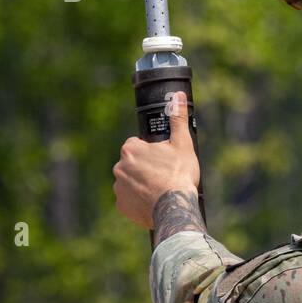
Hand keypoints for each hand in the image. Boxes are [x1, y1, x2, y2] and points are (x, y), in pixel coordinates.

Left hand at [113, 93, 200, 228]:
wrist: (175, 207)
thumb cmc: (179, 173)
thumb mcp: (183, 143)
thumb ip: (178, 118)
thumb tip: (177, 95)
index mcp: (131, 149)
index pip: (137, 145)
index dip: (152, 152)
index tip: (164, 160)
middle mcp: (119, 167)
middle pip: (133, 164)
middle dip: (145, 168)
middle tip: (164, 175)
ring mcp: (118, 187)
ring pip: (130, 182)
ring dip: (141, 184)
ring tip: (160, 190)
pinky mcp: (121, 205)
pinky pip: (129, 200)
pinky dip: (138, 201)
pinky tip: (152, 202)